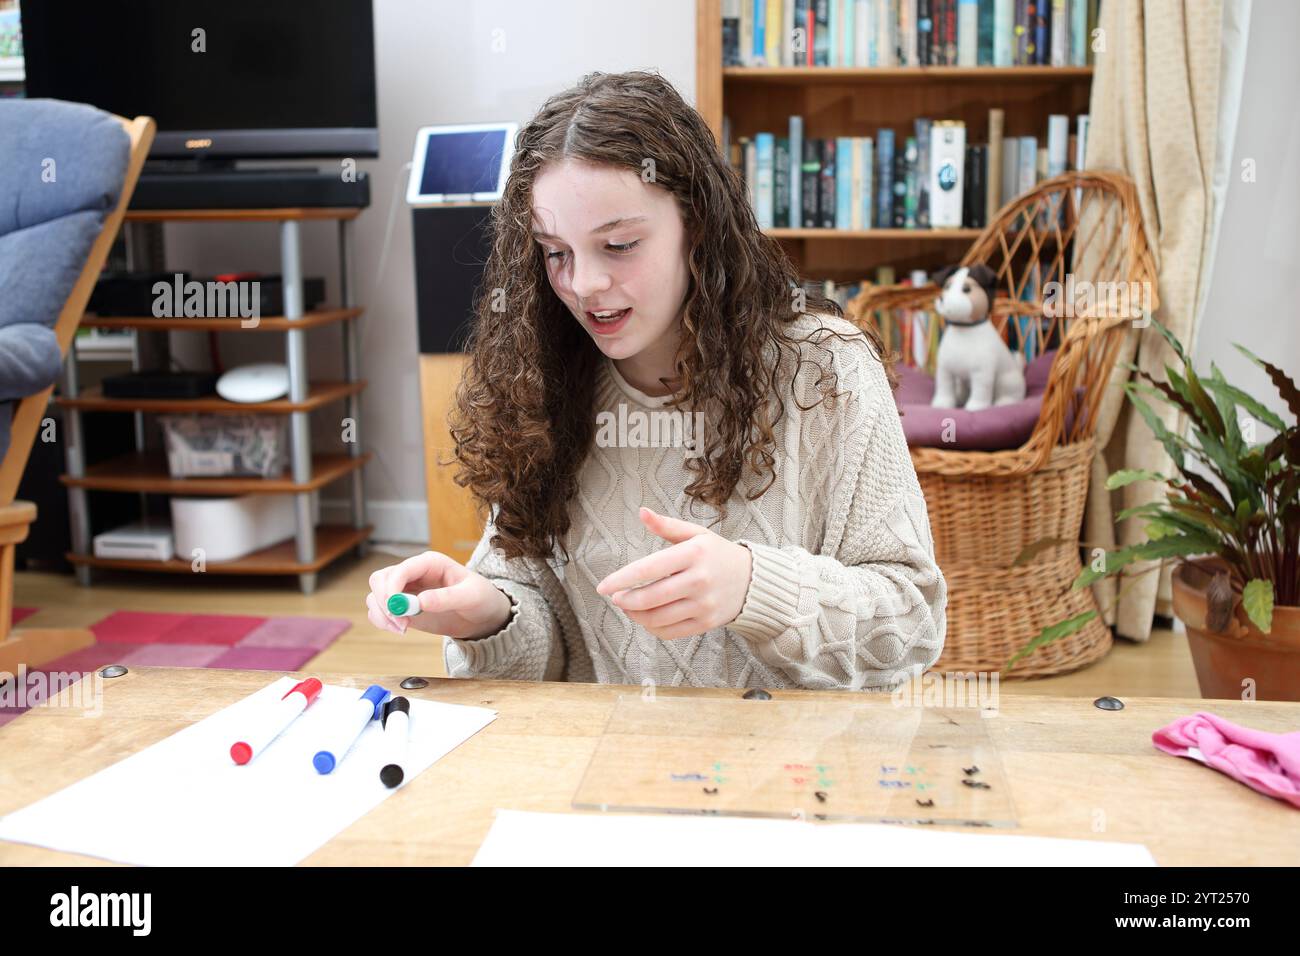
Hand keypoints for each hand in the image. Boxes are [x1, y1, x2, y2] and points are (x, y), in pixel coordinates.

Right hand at [366, 551, 512, 640]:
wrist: (482, 616)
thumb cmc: (480, 598)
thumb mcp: (471, 596)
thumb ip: (447, 598)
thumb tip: (420, 602)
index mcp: (430, 563)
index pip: (401, 569)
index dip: (393, 587)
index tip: (397, 609)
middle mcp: (413, 573)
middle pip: (380, 579)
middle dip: (384, 600)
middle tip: (398, 621)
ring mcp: (406, 590)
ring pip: (376, 595)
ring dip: (382, 613)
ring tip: (402, 629)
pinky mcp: (402, 607)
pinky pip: (380, 610)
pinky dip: (382, 621)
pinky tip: (399, 629)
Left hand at [596, 507, 752, 640]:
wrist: (754, 580)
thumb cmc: (717, 554)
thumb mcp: (696, 534)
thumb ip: (666, 525)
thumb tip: (641, 512)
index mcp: (694, 553)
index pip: (649, 568)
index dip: (622, 579)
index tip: (602, 586)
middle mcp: (699, 580)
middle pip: (650, 598)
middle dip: (625, 600)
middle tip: (615, 597)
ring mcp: (704, 605)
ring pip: (657, 618)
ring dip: (635, 615)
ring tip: (627, 606)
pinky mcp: (706, 623)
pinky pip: (669, 632)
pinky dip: (650, 627)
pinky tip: (644, 617)